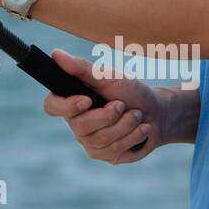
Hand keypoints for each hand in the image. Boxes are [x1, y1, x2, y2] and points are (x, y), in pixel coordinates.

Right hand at [42, 49, 161, 163]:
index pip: (51, 107)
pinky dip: (133, 136)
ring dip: (126, 124)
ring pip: (101, 139)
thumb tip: (56, 53)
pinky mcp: (106, 155)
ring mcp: (90, 142)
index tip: (87, 100)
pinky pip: (114, 151)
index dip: (66, 106)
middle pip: (81, 126)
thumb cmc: (129, 91)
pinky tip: (142, 129)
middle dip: (109, 115)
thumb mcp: (108, 76)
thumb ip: (82, 68)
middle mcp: (76, 123)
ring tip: (137, 115)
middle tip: (123, 105)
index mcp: (71, 100)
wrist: (156, 113)